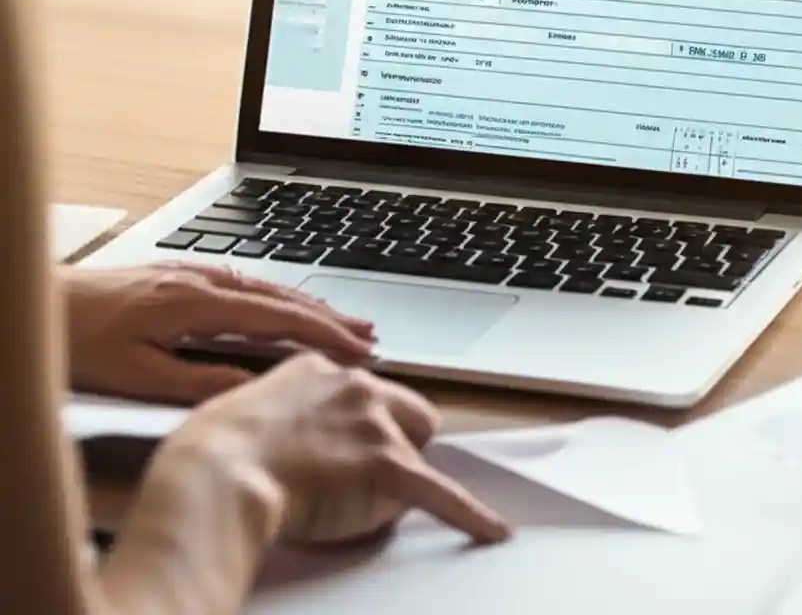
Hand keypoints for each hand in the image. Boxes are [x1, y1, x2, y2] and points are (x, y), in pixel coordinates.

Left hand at [64, 262, 376, 403]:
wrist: (33, 303)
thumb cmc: (73, 342)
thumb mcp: (135, 375)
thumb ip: (198, 380)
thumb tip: (256, 388)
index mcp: (195, 302)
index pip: (278, 318)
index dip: (323, 335)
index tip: (358, 351)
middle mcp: (199, 280)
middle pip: (281, 297)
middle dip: (328, 316)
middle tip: (368, 336)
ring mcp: (189, 274)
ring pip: (264, 288)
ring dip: (307, 305)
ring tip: (340, 321)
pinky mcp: (177, 277)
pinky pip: (244, 285)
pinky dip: (276, 298)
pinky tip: (284, 306)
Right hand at [163, 352, 510, 544]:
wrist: (215, 476)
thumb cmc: (212, 456)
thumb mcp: (248, 412)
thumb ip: (286, 415)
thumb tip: (298, 440)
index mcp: (319, 369)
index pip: (366, 394)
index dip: (361, 426)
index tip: (351, 444)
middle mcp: (356, 386)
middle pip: (410, 415)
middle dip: (402, 443)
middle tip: (365, 475)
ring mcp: (375, 425)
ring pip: (415, 458)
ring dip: (396, 483)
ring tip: (345, 506)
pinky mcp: (389, 467)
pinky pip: (443, 494)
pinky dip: (471, 515)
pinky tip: (493, 529)